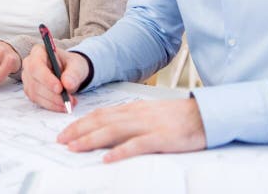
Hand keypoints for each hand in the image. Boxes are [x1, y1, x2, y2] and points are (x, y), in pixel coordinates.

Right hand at [21, 44, 87, 112]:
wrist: (70, 74)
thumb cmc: (71, 65)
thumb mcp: (77, 65)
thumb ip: (74, 73)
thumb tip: (67, 84)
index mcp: (39, 52)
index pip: (36, 65)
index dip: (46, 78)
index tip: (60, 88)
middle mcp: (29, 64)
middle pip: (34, 81)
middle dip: (52, 94)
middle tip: (68, 100)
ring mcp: (28, 78)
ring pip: (35, 93)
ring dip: (53, 101)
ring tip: (70, 103)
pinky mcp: (30, 91)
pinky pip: (38, 101)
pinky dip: (52, 105)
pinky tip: (63, 105)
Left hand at [57, 98, 206, 161]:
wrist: (206, 114)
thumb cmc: (178, 117)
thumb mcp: (150, 113)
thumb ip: (131, 119)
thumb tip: (110, 127)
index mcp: (133, 109)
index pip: (101, 114)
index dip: (81, 122)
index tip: (66, 131)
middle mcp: (136, 114)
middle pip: (101, 120)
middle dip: (79, 130)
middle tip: (61, 140)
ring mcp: (148, 125)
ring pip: (113, 131)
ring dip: (91, 139)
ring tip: (75, 147)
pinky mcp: (160, 138)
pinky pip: (137, 145)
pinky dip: (120, 151)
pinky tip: (108, 158)